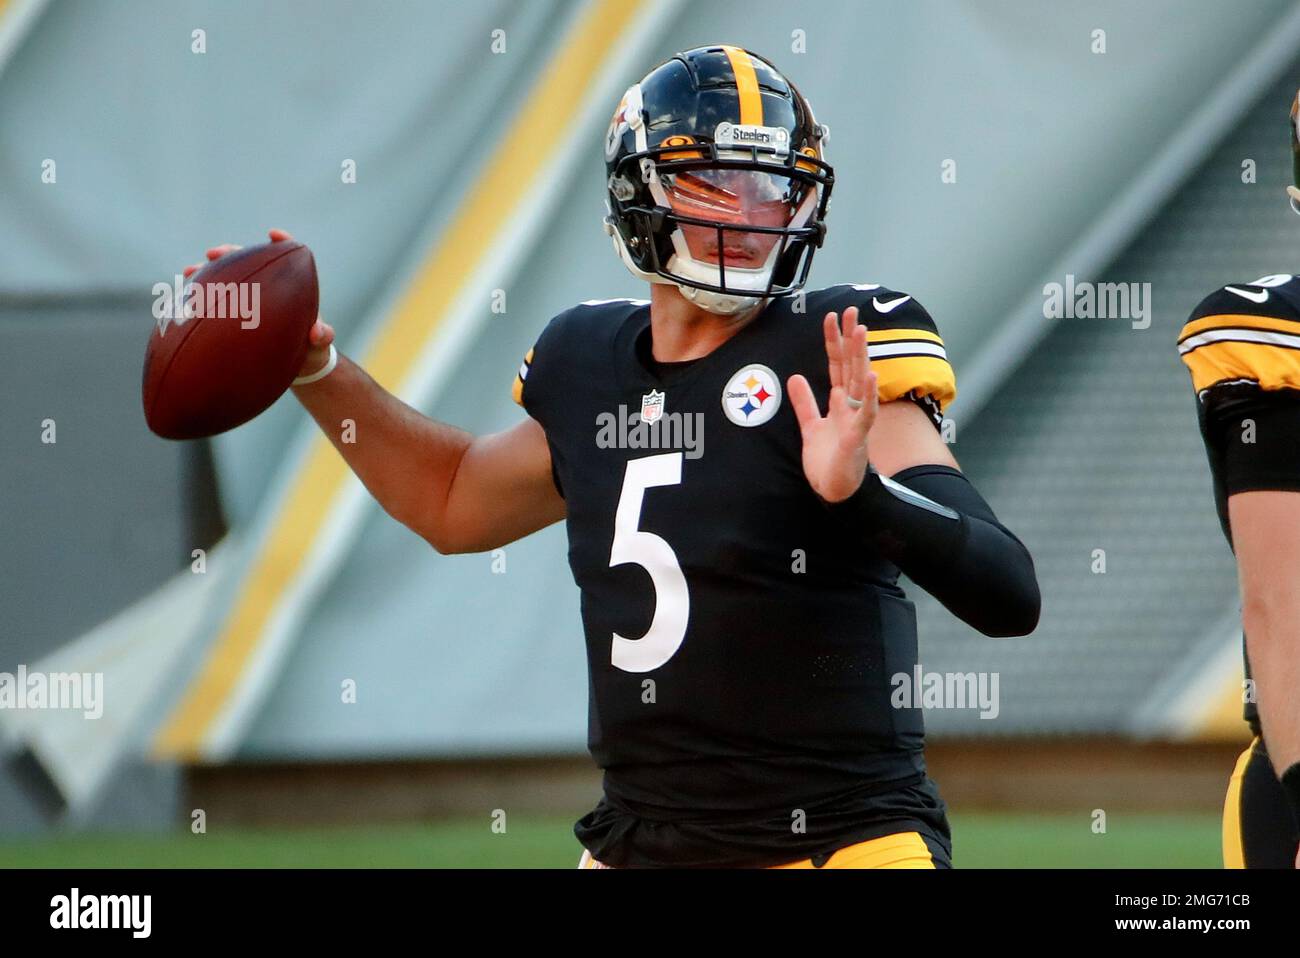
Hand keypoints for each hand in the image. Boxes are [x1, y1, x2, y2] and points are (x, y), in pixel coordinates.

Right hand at [182, 228, 332, 379]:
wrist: (297, 369)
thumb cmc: (311, 351)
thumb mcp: (319, 346)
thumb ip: (322, 336)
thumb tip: (318, 332)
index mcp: (290, 288)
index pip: (286, 257)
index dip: (282, 243)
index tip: (273, 234)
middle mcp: (266, 288)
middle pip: (247, 262)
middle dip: (230, 253)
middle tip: (213, 253)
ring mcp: (248, 300)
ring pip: (225, 278)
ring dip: (206, 272)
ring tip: (190, 271)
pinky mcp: (234, 315)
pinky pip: (214, 302)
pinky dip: (198, 298)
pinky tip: (181, 299)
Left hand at [787, 307, 877, 502]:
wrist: (834, 491)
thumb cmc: (827, 461)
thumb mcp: (810, 426)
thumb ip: (804, 402)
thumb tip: (795, 377)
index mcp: (840, 402)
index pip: (837, 365)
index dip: (834, 341)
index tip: (831, 317)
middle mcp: (852, 407)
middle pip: (851, 366)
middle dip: (851, 339)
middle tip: (850, 311)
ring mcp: (857, 420)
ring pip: (861, 382)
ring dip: (861, 357)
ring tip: (861, 333)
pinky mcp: (858, 438)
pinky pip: (866, 414)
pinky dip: (870, 396)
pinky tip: (872, 377)